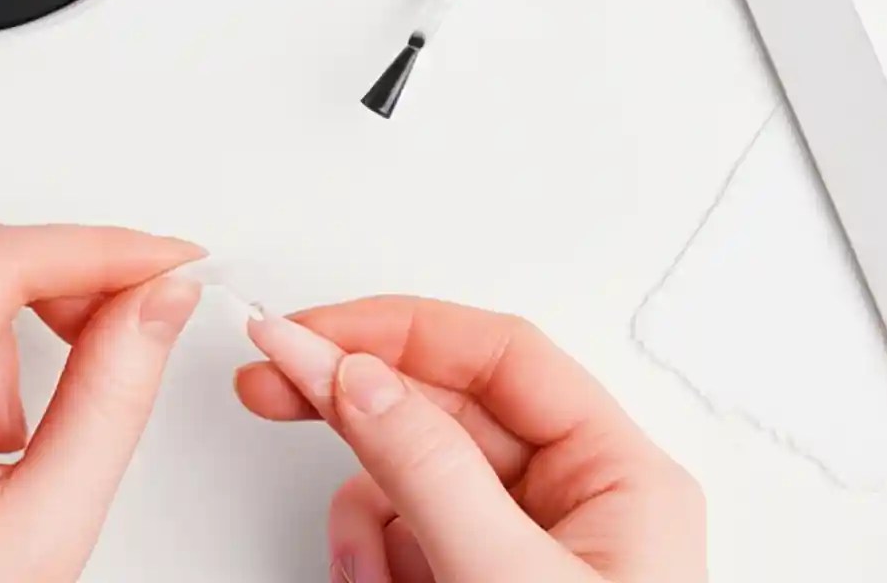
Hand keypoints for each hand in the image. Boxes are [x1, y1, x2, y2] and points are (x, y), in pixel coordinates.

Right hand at [236, 297, 705, 582]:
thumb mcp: (507, 582)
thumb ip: (430, 472)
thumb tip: (360, 378)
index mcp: (617, 474)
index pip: (498, 354)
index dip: (398, 328)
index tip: (309, 332)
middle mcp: (574, 496)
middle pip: (443, 403)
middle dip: (354, 399)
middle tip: (269, 380)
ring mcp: (520, 540)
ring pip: (409, 472)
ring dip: (365, 512)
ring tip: (368, 575)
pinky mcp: (475, 577)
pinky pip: (402, 531)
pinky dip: (370, 554)